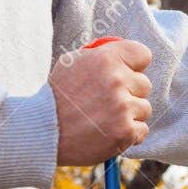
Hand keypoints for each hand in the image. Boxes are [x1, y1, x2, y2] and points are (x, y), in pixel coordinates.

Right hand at [48, 38, 152, 164]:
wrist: (42, 130)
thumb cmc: (58, 96)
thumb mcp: (72, 63)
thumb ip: (101, 57)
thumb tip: (126, 58)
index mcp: (106, 58)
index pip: (143, 54)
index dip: (135, 65)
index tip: (128, 72)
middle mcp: (117, 80)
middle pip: (144, 84)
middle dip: (130, 92)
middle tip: (108, 101)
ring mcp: (123, 107)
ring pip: (144, 108)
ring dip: (130, 114)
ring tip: (105, 118)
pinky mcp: (125, 132)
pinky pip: (142, 130)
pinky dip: (128, 133)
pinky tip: (109, 132)